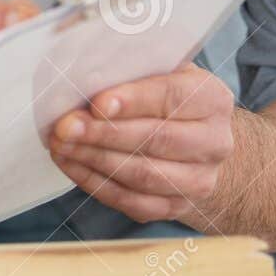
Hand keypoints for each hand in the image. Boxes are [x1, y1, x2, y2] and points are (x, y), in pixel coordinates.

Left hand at [48, 63, 236, 225]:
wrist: (198, 142)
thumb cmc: (167, 97)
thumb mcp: (160, 71)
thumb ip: (132, 69)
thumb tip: (84, 71)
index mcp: (212, 98)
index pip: (173, 97)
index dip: (134, 101)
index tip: (97, 103)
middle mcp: (214, 142)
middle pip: (157, 139)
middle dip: (104, 133)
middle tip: (65, 127)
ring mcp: (199, 179)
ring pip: (144, 174)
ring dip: (95, 160)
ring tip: (61, 145)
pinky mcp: (177, 206)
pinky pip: (133, 201)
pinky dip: (97, 184)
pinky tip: (72, 165)